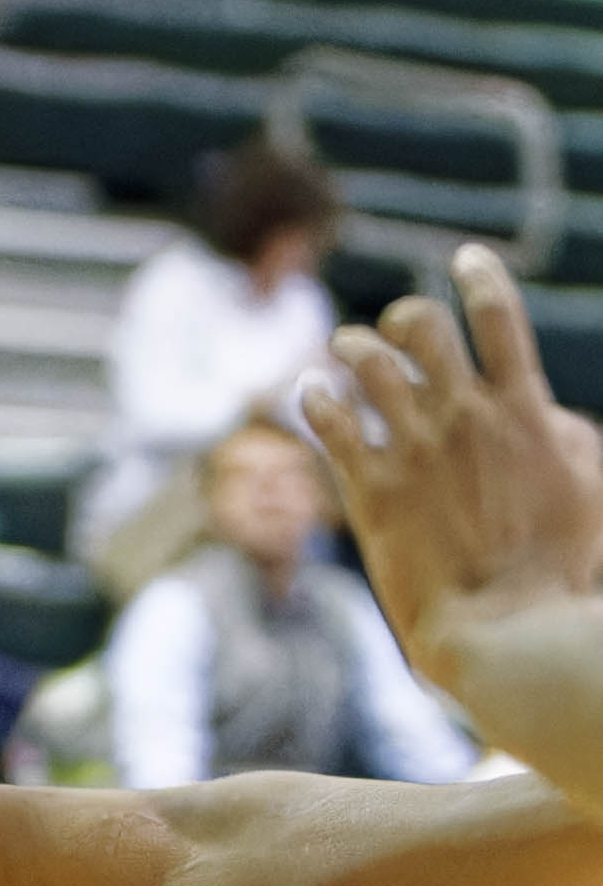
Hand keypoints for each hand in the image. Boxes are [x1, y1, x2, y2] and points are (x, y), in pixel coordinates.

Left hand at [303, 247, 602, 694]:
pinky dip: (317, 398)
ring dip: (351, 349)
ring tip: (341, 352)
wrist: (511, 628)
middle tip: (395, 330)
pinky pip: (329, 424)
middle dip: (405, 318)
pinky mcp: (369, 492)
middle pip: (422, 328)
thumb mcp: (590, 484)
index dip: (480, 278)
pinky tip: (311, 392)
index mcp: (526, 409)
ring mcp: (412, 451)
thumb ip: (565, 438)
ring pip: (367, 367)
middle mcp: (463, 417)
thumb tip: (543, 416)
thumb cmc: (565, 569)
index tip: (466, 257)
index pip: (499, 318)